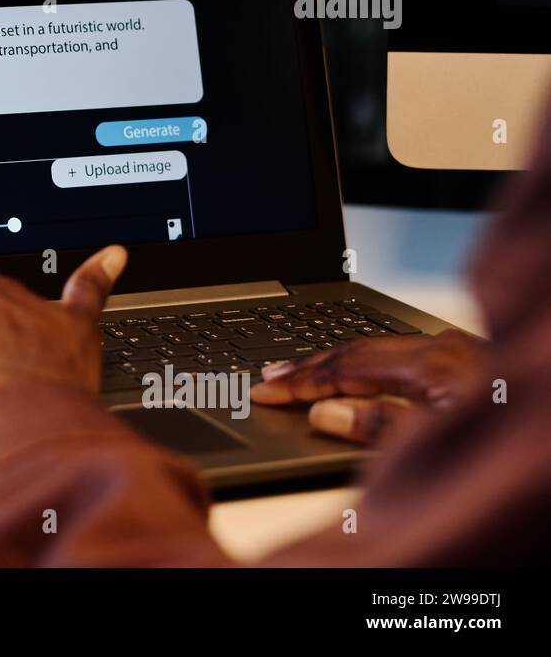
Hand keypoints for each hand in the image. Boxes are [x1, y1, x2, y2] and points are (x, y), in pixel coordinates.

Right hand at [250, 329, 484, 443]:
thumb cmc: (524, 436)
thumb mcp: (445, 442)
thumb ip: (383, 426)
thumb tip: (328, 412)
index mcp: (430, 364)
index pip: (344, 367)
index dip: (300, 381)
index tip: (265, 392)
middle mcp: (441, 348)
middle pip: (356, 349)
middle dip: (307, 364)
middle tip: (267, 377)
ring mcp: (457, 349)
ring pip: (379, 348)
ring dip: (336, 361)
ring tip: (300, 371)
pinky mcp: (471, 358)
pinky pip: (401, 352)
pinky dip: (368, 362)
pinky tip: (360, 370)